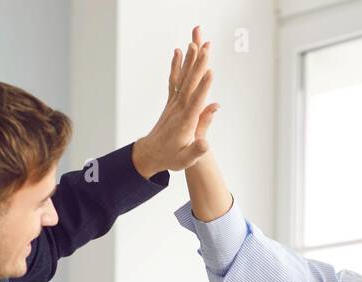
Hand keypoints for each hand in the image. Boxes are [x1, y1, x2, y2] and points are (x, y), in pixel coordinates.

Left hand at [132, 25, 219, 177]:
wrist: (151, 153)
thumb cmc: (171, 157)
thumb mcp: (186, 159)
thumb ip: (196, 150)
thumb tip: (206, 144)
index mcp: (186, 122)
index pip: (196, 101)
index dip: (204, 86)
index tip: (210, 71)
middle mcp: (179, 108)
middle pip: (190, 82)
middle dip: (198, 65)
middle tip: (205, 46)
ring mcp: (174, 102)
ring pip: (183, 77)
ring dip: (190, 59)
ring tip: (195, 41)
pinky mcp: (171, 100)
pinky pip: (175, 78)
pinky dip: (177, 64)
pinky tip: (179, 51)